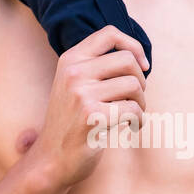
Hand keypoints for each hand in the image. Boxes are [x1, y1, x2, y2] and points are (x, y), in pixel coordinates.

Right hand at [34, 25, 148, 187]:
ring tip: (133, 114)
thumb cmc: (71, 122)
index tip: (142, 65)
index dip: (133, 46)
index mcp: (70, 60)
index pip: (109, 33)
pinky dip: (139, 120)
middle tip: (136, 98)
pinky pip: (133, 109)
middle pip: (127, 60)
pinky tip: (132, 127)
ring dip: (141, 102)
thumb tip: (137, 56)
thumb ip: (96, 67)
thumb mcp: (74, 85)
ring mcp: (82, 94)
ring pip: (134, 85)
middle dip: (141, 80)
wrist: (51, 159)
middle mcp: (74, 73)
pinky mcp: (93, 116)